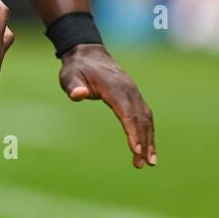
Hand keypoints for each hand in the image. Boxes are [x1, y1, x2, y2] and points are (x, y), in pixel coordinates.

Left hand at [60, 44, 156, 168]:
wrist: (88, 53)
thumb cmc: (77, 68)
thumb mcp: (69, 76)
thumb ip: (73, 86)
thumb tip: (78, 95)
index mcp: (115, 87)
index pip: (127, 112)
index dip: (132, 132)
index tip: (136, 150)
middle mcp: (129, 90)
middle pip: (140, 118)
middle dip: (144, 142)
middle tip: (143, 164)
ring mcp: (133, 92)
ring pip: (146, 118)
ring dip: (149, 139)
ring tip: (149, 162)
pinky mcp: (133, 95)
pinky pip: (144, 114)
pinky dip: (147, 131)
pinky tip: (147, 146)